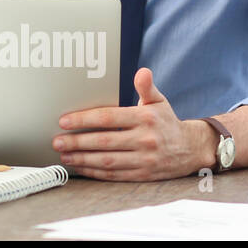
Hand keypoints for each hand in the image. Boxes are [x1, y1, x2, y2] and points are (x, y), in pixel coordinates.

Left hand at [52, 68, 213, 180]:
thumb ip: (146, 87)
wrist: (190, 149)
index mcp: (145, 118)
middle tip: (57, 141)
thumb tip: (142, 72)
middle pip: (104, 141)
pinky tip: (80, 167)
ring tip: (64, 155)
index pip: (108, 118)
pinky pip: (115, 175)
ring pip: (107, 161)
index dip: (84, 119)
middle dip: (77, 142)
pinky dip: (95, 172)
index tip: (64, 121)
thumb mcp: (158, 101)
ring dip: (82, 159)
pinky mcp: (143, 175)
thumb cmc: (166, 122)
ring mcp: (144, 160)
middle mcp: (145, 140)